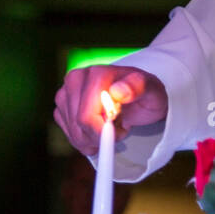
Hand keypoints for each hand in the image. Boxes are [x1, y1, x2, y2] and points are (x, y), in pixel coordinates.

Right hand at [53, 64, 168, 154]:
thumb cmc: (146, 94)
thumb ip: (137, 88)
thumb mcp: (152, 91)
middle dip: (100, 137)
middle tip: (119, 130)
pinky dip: (85, 140)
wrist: (140, 97)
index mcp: (96, 73)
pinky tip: (99, 130)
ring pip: (73, 132)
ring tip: (111, 126)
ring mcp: (66, 92)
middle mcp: (76, 79)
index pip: (87, 116)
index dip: (104, 132)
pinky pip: (69, 133)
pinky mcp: (62, 106)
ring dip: (94, 139)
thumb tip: (117, 91)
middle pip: (79, 125)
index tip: (123, 130)